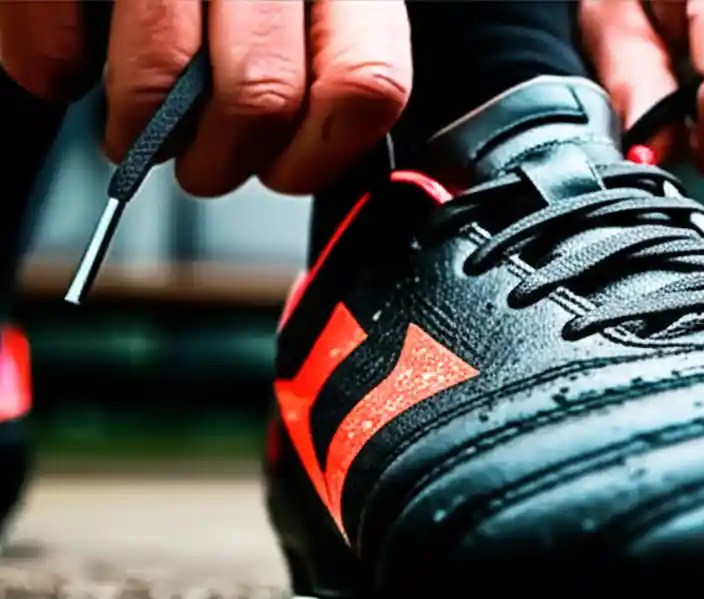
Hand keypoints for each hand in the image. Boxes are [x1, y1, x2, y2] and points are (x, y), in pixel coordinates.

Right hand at [0, 0, 411, 196]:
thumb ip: (330, 54)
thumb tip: (317, 150)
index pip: (365, 84)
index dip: (321, 151)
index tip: (287, 168)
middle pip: (263, 95)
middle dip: (222, 160)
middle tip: (202, 163)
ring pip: (165, 74)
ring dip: (140, 132)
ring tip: (133, 130)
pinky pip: (63, 40)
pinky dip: (55, 70)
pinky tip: (72, 62)